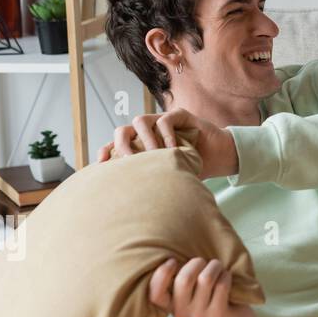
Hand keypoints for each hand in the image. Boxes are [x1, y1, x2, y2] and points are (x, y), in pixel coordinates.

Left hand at [94, 107, 238, 178]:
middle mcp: (147, 132)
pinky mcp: (179, 116)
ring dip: (144, 138)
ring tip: (154, 155)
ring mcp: (161, 122)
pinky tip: (172, 149)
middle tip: (130, 161)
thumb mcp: (166, 178)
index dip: (104, 152)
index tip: (99, 164)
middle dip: (121, 144)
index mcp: (140, 145)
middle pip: (122, 130)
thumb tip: (129, 200)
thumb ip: (149, 180)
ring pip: (140, 120)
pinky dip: (165, 134)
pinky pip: (165, 120)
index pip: (114, 145)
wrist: (217, 157)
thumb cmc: (191, 169)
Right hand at [149, 256, 257, 316]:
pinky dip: (226, 275)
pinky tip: (227, 277)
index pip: (155, 294)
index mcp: (170, 305)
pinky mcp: (217, 315)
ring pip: (205, 279)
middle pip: (184, 280)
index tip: (173, 261)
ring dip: (214, 266)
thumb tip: (175, 250)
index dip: (161, 274)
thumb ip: (181, 277)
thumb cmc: (210, 295)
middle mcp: (181, 313)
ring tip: (217, 267)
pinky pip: (221, 285)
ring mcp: (199, 316)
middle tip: (204, 262)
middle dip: (197, 263)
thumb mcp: (191, 290)